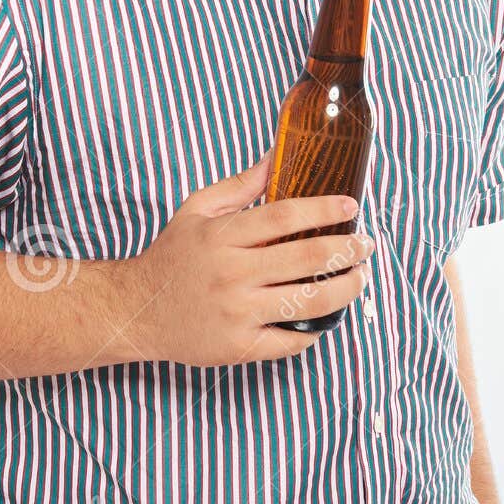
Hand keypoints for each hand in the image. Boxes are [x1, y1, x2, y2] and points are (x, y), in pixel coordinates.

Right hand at [122, 148, 374, 366]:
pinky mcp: (239, 346)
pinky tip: (329, 315)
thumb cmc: (173, 256)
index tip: (351, 205)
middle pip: (306, 259)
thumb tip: (277, 156)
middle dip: (348, 250)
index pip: (284, 216)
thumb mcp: (198, 210)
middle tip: (366, 244)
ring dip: (345, 288)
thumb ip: (241, 185)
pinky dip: (317, 328)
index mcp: (222, 236)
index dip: (324, 209)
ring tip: (360, 277)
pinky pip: (291, 340)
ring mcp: (236, 313)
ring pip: (308, 301)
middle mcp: (231, 274)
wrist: (137, 310)